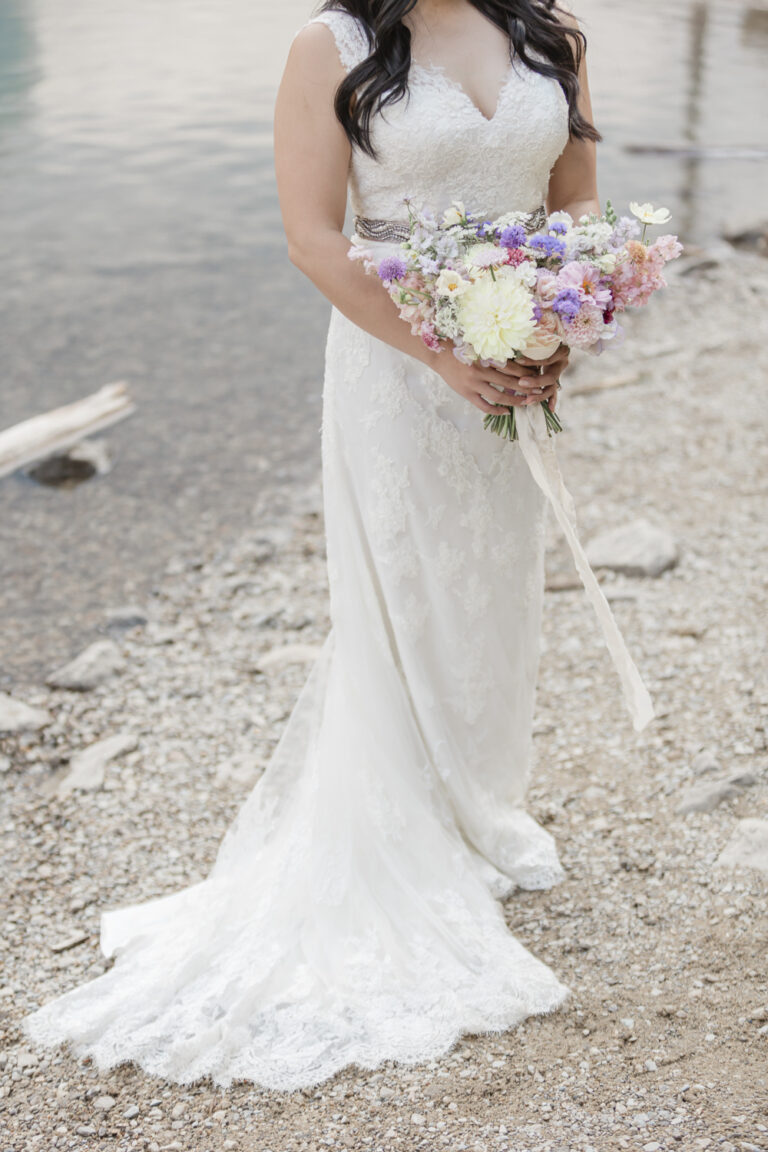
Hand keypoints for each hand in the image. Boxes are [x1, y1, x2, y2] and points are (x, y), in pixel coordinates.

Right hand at [434, 344, 568, 414]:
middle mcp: (481, 371)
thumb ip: (494, 353)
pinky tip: (506, 412)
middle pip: (509, 382)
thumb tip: (516, 360)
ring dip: (514, 401)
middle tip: (538, 392)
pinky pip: (484, 406)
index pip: (512, 367)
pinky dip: (496, 410)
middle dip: (525, 388)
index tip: (537, 375)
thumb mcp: (479, 346)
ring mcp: (473, 384)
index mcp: (486, 357)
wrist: (438, 354)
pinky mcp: (466, 393)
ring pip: (499, 396)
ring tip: (525, 403)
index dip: (526, 373)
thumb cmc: (459, 347)